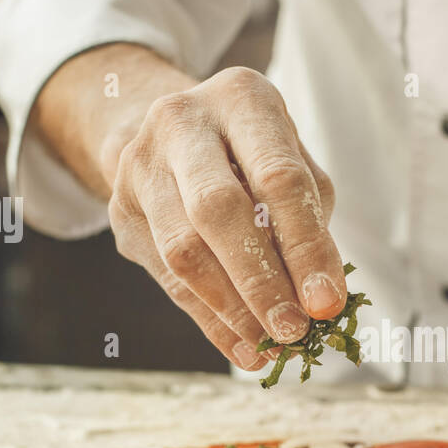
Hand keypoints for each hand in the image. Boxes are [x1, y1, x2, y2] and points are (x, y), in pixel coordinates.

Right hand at [103, 66, 345, 369]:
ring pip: (184, 250)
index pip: (278, 177)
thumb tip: (322, 300)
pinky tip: (242, 348)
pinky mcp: (120, 209)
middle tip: (294, 331)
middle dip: (261, 282)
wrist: (171, 132)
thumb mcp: (292, 164)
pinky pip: (167, 278)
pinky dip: (210, 320)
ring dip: (233, 309)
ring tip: (270, 345)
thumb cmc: (253, 152)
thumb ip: (309, 221)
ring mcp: (140, 164)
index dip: (306, 245)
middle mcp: (181, 121)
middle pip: (218, 210)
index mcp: (241, 99)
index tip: (328, 302)